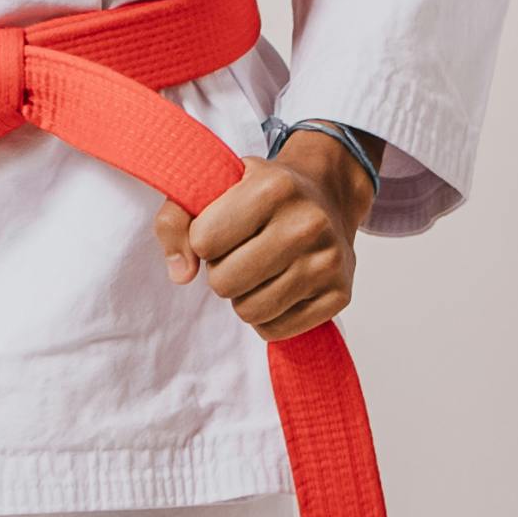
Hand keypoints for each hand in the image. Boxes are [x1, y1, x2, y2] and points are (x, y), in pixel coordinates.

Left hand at [161, 127, 376, 339]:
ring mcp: (328, 261)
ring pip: (249, 311)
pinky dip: (268, 316)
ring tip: (260, 270)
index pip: (203, 242)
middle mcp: (308, 223)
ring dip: (244, 296)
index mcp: (274, 187)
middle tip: (240, 254)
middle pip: (224, 283)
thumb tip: (180, 274)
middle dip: (222, 272)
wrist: (326, 196)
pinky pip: (276, 330)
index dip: (203, 240)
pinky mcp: (340, 295)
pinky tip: (279, 287)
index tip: (223, 228)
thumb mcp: (215, 186)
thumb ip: (176, 220)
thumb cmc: (262, 193)